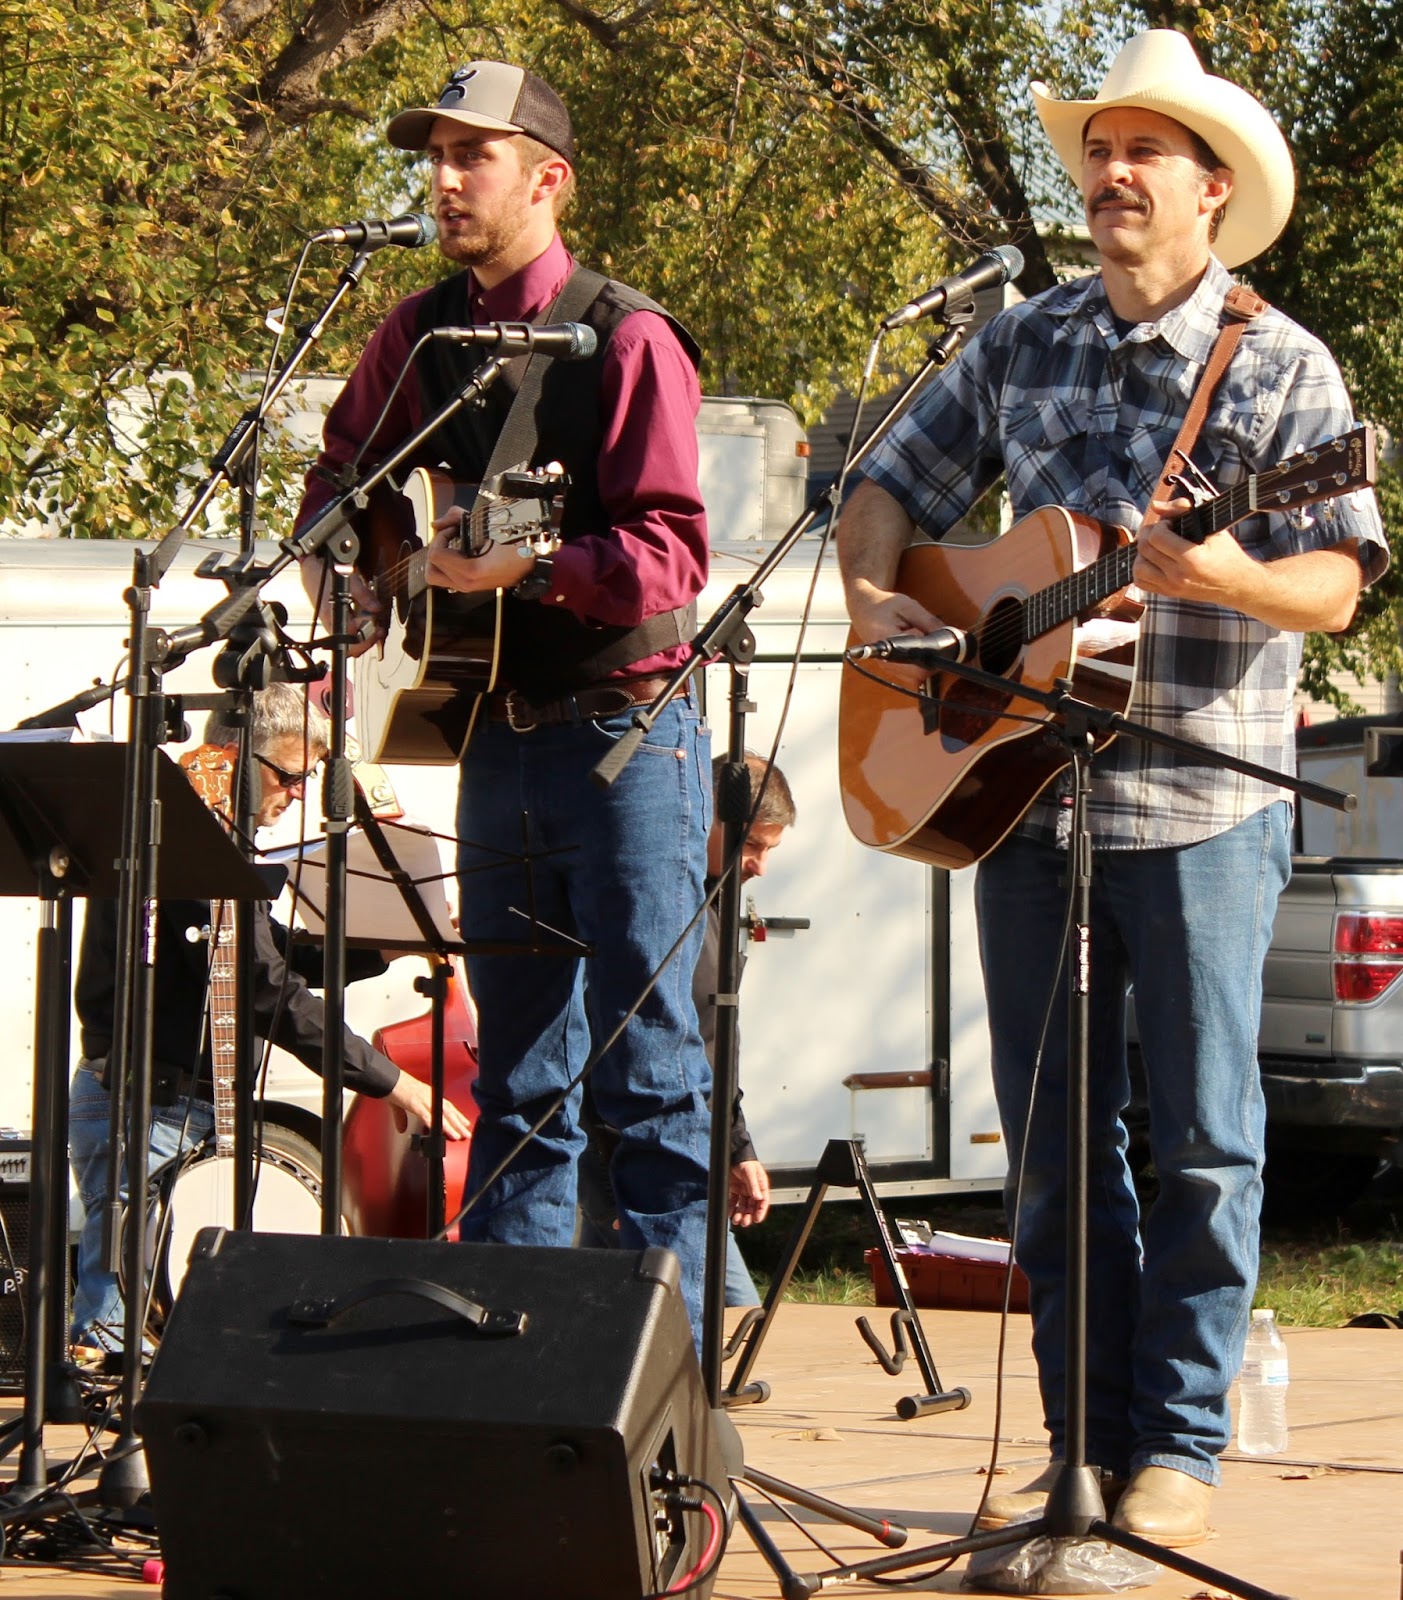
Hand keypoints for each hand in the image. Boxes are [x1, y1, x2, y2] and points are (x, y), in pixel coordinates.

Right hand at [299, 558, 383, 656]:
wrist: (309, 569)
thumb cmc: (323, 573)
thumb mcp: (348, 579)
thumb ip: (363, 595)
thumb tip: (377, 608)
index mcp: (332, 616)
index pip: (352, 638)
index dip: (367, 634)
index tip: (377, 625)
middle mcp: (331, 624)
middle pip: (351, 647)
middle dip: (368, 641)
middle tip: (380, 630)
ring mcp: (332, 625)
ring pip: (350, 644)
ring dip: (366, 639)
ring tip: (377, 628)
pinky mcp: (335, 622)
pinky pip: (348, 635)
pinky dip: (360, 633)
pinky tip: (368, 623)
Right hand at [385, 1069, 472, 1139]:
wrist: (385, 1078)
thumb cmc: (392, 1087)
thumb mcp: (398, 1105)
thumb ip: (401, 1118)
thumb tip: (401, 1129)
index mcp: (427, 1094)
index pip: (445, 1106)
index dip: (456, 1115)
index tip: (464, 1123)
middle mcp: (428, 1096)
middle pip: (447, 1111)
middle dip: (458, 1123)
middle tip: (467, 1133)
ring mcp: (423, 1099)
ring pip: (441, 1114)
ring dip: (451, 1126)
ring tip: (459, 1135)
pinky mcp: (414, 1103)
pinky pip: (427, 1115)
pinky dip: (434, 1124)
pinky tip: (441, 1131)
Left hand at [425, 530, 535, 593]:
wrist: (531, 564)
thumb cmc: (513, 543)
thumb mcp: (486, 525)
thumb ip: (456, 518)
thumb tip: (437, 523)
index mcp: (470, 570)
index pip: (436, 555)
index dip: (441, 537)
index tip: (454, 528)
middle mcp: (465, 583)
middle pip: (431, 570)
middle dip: (435, 552)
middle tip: (448, 539)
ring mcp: (467, 588)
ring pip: (437, 577)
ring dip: (439, 561)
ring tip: (451, 547)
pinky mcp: (470, 587)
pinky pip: (448, 579)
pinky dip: (447, 566)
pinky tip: (459, 554)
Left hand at [729, 1159, 770, 1226]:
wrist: (733, 1154)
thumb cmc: (745, 1161)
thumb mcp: (750, 1172)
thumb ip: (753, 1185)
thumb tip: (758, 1197)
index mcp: (760, 1185)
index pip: (763, 1201)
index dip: (761, 1211)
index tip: (757, 1219)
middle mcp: (752, 1190)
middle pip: (752, 1206)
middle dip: (749, 1216)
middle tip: (744, 1223)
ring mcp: (743, 1191)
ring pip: (743, 1206)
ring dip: (740, 1214)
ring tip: (736, 1220)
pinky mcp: (734, 1190)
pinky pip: (733, 1201)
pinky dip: (731, 1208)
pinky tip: (729, 1213)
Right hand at [846, 583, 943, 689]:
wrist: (863, 609)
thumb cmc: (883, 605)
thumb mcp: (909, 606)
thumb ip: (929, 622)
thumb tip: (948, 636)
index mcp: (886, 639)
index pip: (916, 660)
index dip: (932, 656)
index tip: (940, 645)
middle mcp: (884, 658)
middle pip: (918, 674)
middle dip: (932, 661)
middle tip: (934, 643)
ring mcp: (886, 666)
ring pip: (915, 677)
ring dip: (925, 664)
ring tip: (923, 644)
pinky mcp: (889, 668)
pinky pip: (910, 675)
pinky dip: (918, 665)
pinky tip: (917, 649)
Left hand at [1133, 494, 1255, 606]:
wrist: (1236, 584)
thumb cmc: (1226, 552)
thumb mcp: (1212, 526)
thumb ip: (1183, 511)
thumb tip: (1155, 505)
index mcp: (1192, 559)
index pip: (1157, 537)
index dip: (1161, 525)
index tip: (1171, 524)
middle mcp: (1179, 575)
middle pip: (1144, 550)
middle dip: (1149, 534)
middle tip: (1162, 531)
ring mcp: (1172, 587)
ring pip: (1138, 568)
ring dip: (1143, 553)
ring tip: (1157, 547)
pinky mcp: (1168, 593)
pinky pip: (1140, 582)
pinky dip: (1142, 569)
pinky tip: (1155, 561)